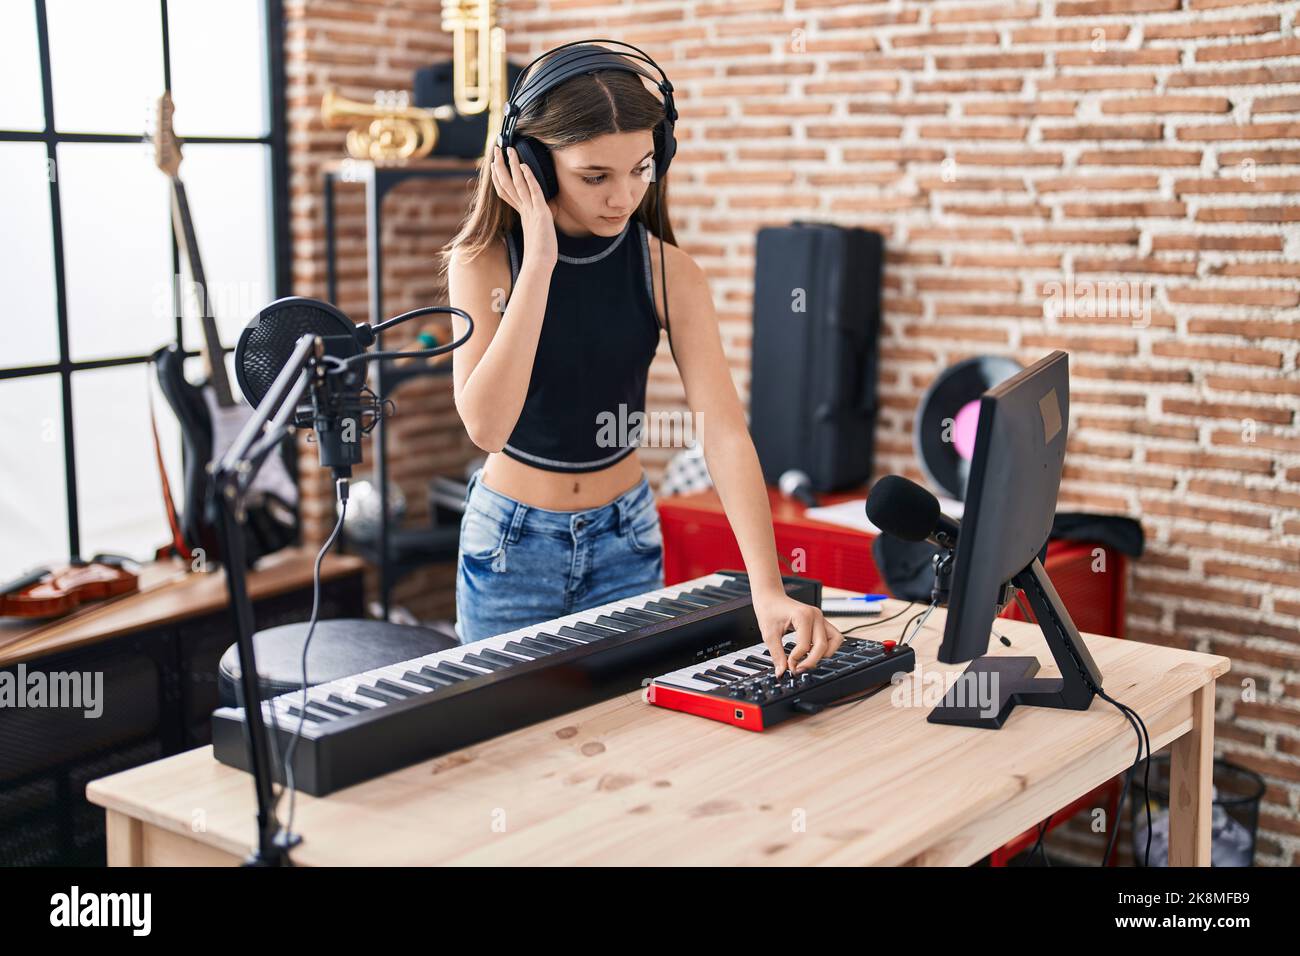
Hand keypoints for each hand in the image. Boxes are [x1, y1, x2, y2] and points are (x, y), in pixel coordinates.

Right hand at [490, 144, 556, 267]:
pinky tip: (524, 166)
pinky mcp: (539, 213)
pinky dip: (528, 178)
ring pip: (518, 183)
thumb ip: (537, 227)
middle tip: (496, 149)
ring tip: (509, 149)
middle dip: (502, 165)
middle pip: (507, 183)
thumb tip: (539, 227)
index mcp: (522, 215)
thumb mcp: (539, 235)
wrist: (539, 265)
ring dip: (513, 165)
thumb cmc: (540, 255)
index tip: (495, 165)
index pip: (506, 192)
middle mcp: (523, 210)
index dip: (499, 178)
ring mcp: (530, 210)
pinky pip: (533, 191)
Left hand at [753, 590, 843, 677]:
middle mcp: (816, 615)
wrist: (771, 597)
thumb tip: (781, 672)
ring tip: (808, 660)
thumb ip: (777, 655)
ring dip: (824, 654)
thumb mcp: (769, 634)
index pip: (804, 645)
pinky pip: (833, 637)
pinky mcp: (822, 621)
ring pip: (835, 641)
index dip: (795, 660)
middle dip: (811, 661)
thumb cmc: (769, 610)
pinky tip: (812, 652)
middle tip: (798, 669)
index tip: (787, 666)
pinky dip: (827, 647)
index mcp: (803, 615)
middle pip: (823, 646)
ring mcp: (821, 618)